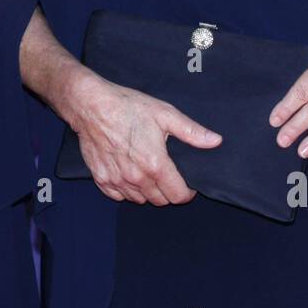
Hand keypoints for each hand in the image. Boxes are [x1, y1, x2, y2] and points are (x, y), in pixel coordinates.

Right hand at [64, 69, 221, 204]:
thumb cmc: (128, 107)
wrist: (91, 106)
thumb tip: (215, 141)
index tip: (187, 183)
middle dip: (168, 191)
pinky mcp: (101, 179)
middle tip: (167, 174)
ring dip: (148, 192)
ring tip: (148, 172)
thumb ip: (191, 132)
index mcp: (156, 164)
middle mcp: (137, 178)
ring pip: (140, 200)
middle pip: (160, 201)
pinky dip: (127, 191)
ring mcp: (117, 181)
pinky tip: (129, 174)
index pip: (178, 196)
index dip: (187, 192)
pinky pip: (120, 196)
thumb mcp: (165, 114)